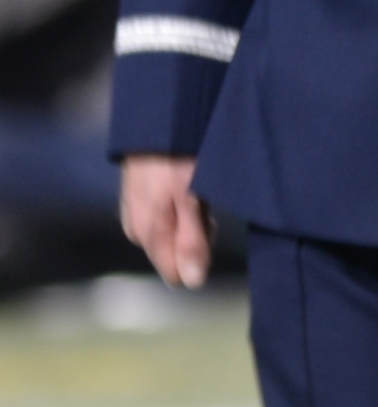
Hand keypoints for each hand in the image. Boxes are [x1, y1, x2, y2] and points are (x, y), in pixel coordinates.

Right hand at [116, 151, 203, 288]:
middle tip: (207, 207)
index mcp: (147, 233)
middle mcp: (137, 227)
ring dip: (193, 223)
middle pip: (175, 252)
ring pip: (173, 234)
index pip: (173, 271)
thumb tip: (192, 283)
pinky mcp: (142, 198)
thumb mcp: (190, 199)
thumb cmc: (176, 159)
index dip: (200, 258)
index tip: (211, 229)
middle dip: (198, 239)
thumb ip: (191, 241)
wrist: (156, 123)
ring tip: (201, 195)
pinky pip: (168, 217)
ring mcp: (137, 212)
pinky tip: (193, 191)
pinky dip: (185, 210)